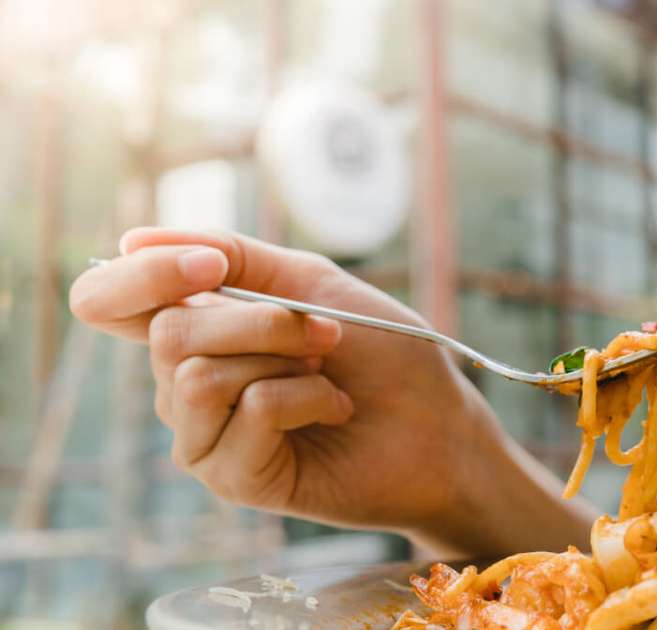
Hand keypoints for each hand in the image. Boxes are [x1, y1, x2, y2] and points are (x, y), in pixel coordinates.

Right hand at [70, 228, 591, 555]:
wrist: (440, 423)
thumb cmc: (384, 355)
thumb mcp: (310, 283)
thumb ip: (229, 255)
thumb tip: (131, 238)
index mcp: (195, 331)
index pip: (106, 300)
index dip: (141, 275)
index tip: (211, 265)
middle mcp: (183, 385)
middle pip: (166, 332)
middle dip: (261, 320)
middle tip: (325, 336)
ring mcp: (204, 437)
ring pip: (199, 375)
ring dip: (286, 357)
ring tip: (329, 374)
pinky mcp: (235, 478)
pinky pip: (249, 411)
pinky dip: (306, 398)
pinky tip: (334, 413)